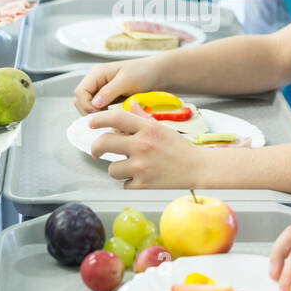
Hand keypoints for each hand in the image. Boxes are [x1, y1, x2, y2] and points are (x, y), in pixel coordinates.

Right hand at [73, 59, 159, 114]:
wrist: (157, 75)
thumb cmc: (143, 72)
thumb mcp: (127, 81)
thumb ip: (109, 91)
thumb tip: (94, 103)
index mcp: (97, 73)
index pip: (80, 92)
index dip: (86, 105)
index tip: (100, 114)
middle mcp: (96, 81)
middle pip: (81, 101)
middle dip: (89, 112)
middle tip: (105, 119)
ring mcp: (101, 90)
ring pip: (88, 107)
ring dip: (96, 115)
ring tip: (111, 119)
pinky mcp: (108, 98)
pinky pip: (99, 109)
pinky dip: (103, 115)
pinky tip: (114, 118)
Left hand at [87, 108, 212, 188]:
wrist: (198, 168)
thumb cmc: (181, 148)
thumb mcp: (162, 128)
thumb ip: (142, 117)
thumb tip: (129, 106)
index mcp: (148, 128)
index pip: (116, 118)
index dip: (99, 119)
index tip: (92, 123)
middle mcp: (142, 146)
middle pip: (105, 143)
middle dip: (96, 148)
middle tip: (96, 152)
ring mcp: (141, 166)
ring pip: (112, 168)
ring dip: (117, 169)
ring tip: (130, 167)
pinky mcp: (143, 185)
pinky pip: (124, 184)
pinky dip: (130, 183)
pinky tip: (141, 178)